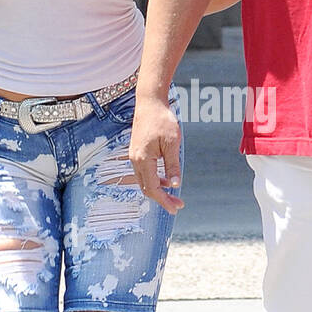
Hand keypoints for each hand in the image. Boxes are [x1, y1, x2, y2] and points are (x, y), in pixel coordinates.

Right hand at [128, 95, 184, 212]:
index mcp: (143, 159)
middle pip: (146, 188)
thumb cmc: (162, 120)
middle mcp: (135, 160)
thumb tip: (175, 185)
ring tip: (174, 195)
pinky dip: (155, 179)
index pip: (153, 188)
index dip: (164, 200)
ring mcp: (134, 156)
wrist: (150, 103)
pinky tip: (166, 180)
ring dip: (158, 190)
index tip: (175, 208)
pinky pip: (144, 172)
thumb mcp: (172, 143)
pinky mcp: (137, 152)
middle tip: (178, 205)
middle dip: (162, 199)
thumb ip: (172, 165)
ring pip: (144, 181)